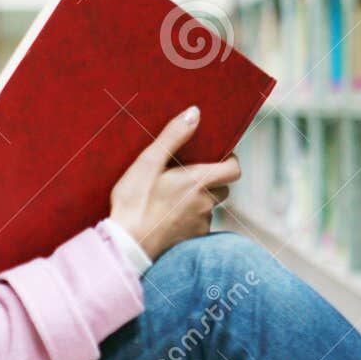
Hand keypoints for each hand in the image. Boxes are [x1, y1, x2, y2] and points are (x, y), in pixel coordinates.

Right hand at [108, 107, 240, 262]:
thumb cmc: (134, 202)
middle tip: (188, 175)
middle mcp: (205, 203)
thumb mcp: (148, 162)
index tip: (215, 156)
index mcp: (198, 181)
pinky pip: (199, 224)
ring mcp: (200, 224)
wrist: (127, 246)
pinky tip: (167, 216)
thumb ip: (173, 136)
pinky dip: (189, 218)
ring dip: (199, 199)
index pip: (233, 170)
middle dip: (211, 180)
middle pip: (222, 188)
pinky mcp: (191, 240)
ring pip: (209, 206)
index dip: (230, 161)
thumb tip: (194, 113)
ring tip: (173, 196)